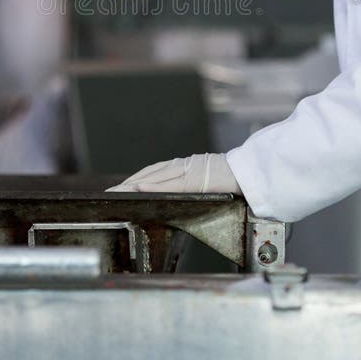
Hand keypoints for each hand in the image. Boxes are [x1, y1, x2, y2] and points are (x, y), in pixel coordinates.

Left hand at [106, 153, 241, 193]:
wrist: (250, 172)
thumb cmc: (234, 179)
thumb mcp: (210, 179)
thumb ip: (195, 183)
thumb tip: (183, 193)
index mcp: (187, 165)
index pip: (155, 171)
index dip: (138, 177)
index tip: (122, 185)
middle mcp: (183, 166)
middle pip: (150, 173)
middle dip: (129, 182)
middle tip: (110, 190)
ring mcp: (187, 172)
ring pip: (154, 176)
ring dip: (133, 184)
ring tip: (117, 191)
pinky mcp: (192, 180)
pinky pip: (168, 184)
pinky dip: (151, 185)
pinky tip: (136, 188)